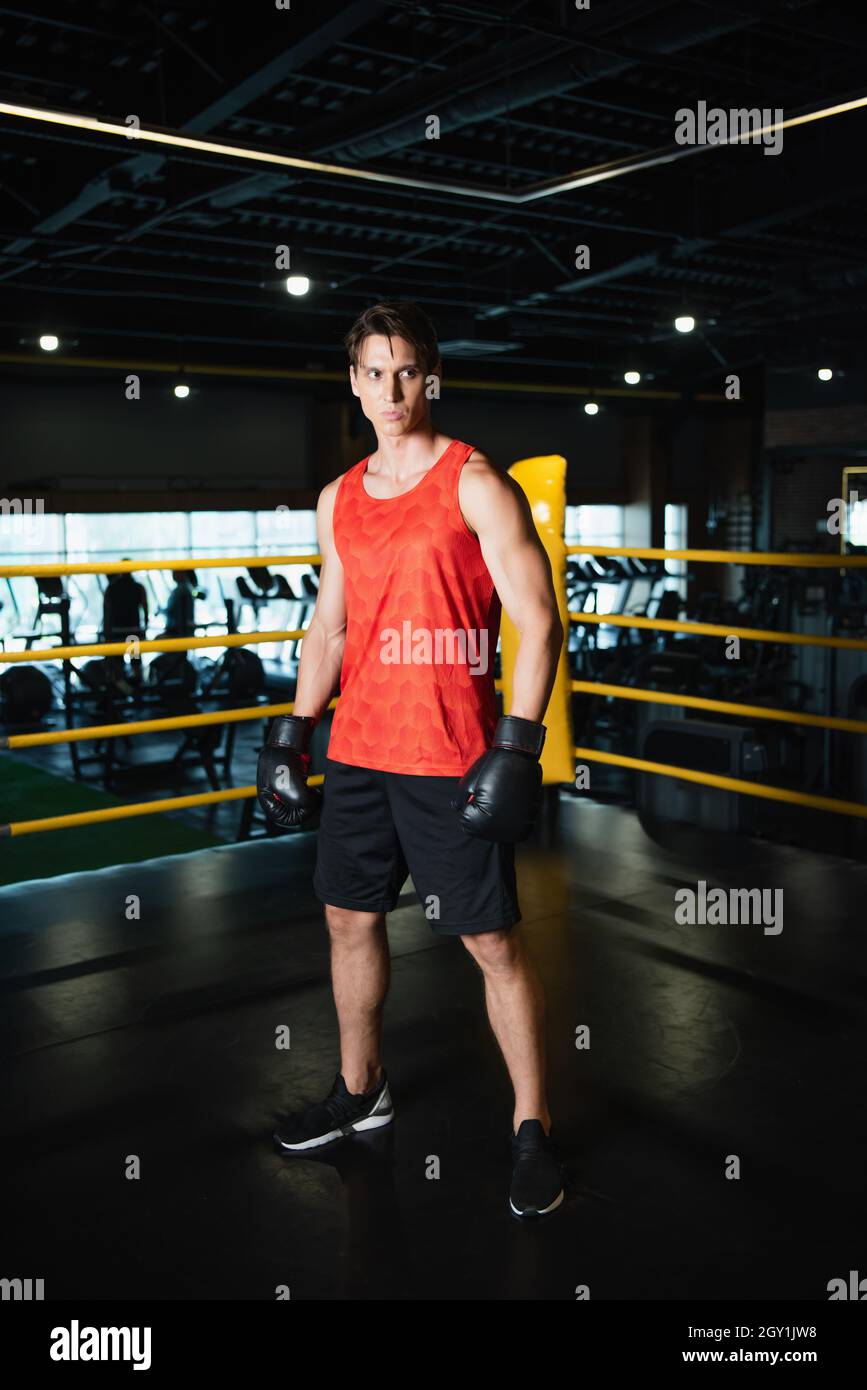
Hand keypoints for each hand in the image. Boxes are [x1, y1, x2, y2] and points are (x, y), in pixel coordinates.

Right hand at [256, 714, 321, 829]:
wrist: (288, 742)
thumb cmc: (284, 762)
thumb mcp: (293, 788)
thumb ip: (303, 803)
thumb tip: (313, 805)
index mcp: (268, 800)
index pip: (285, 819)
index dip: (300, 815)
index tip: (308, 804)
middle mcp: (275, 796)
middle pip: (294, 812)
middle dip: (306, 806)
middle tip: (312, 796)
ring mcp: (284, 789)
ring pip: (301, 803)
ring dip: (309, 798)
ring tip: (312, 790)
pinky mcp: (293, 782)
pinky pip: (304, 794)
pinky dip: (310, 792)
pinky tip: (312, 785)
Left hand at [452, 715, 545, 841]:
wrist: (518, 756)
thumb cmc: (491, 767)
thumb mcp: (467, 783)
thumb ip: (460, 800)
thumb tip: (457, 809)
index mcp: (481, 821)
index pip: (467, 825)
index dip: (469, 807)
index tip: (477, 792)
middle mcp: (499, 829)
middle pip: (482, 831)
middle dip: (481, 814)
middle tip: (489, 793)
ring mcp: (516, 827)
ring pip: (498, 830)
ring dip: (496, 817)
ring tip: (500, 796)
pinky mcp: (528, 822)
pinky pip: (513, 828)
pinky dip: (509, 818)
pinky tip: (509, 802)